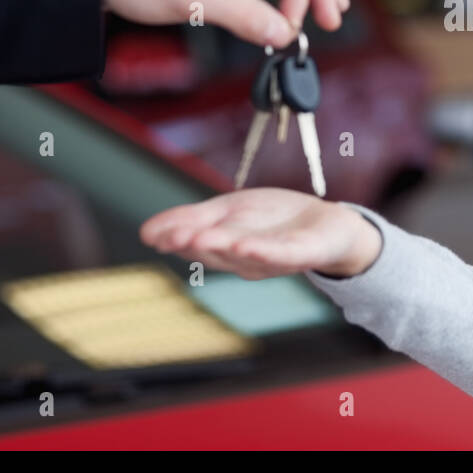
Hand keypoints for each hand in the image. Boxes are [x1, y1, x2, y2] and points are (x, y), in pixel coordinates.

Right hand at [140, 189, 383, 279]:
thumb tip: (146, 231)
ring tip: (203, 237)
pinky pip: (281, 255)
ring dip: (224, 246)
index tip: (152, 235)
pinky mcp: (302, 254)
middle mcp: (246, 260)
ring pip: (245, 255)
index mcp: (226, 249)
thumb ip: (191, 220)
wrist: (326, 224)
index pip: (197, 243)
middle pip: (217, 251)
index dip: (176, 239)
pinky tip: (246, 245)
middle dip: (195, 243)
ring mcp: (274, 259)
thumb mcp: (228, 212)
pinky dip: (264, 252)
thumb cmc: (274, 220)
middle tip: (172, 237)